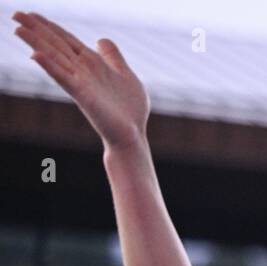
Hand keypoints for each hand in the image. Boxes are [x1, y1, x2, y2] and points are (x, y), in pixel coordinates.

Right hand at [12, 11, 148, 150]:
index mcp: (92, 63)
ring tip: (18, 29)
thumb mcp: (125, 74)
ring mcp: (81, 82)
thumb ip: (113, 57)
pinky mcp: (83, 96)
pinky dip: (50, 66)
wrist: (133, 133)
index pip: (66, 39)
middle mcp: (83, 70)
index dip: (50, 26)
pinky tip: (35, 55)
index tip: (30, 13)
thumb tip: (100, 40)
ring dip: (37, 43)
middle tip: (15, 14)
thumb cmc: (130, 109)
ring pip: (55, 57)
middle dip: (36, 29)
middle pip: (56, 44)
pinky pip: (64, 78)